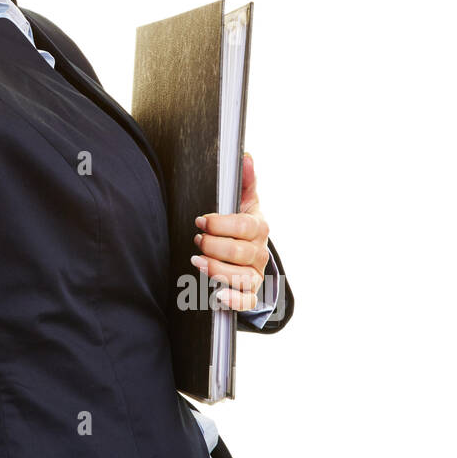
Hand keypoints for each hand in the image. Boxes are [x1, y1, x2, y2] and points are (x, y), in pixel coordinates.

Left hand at [190, 152, 271, 310]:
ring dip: (218, 269)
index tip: (200, 220)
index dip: (221, 224)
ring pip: (242, 277)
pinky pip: (246, 301)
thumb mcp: (244, 202)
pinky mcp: (248, 293)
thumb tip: (245, 156)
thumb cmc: (241, 224)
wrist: (247, 254)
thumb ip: (244, 181)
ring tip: (197, 261)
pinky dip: (234, 299)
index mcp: (259, 227)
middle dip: (214, 245)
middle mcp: (259, 252)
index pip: (244, 226)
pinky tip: (218, 295)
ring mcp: (255, 274)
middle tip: (197, 239)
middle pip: (240, 251)